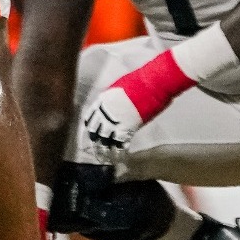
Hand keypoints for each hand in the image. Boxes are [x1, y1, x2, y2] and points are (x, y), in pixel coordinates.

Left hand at [80, 48, 196, 153]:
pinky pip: (120, 144)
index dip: (89, 129)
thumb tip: (108, 103)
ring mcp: (115, 122)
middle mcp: (105, 114)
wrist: (150, 85)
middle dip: (95, 142)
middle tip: (96, 150)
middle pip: (95, 132)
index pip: (89, 119)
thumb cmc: (137, 82)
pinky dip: (120, 151)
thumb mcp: (117, 87)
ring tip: (106, 158)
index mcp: (101, 103)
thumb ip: (110, 98)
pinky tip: (120, 155)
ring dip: (105, 150)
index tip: (89, 134)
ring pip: (105, 141)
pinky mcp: (128, 128)